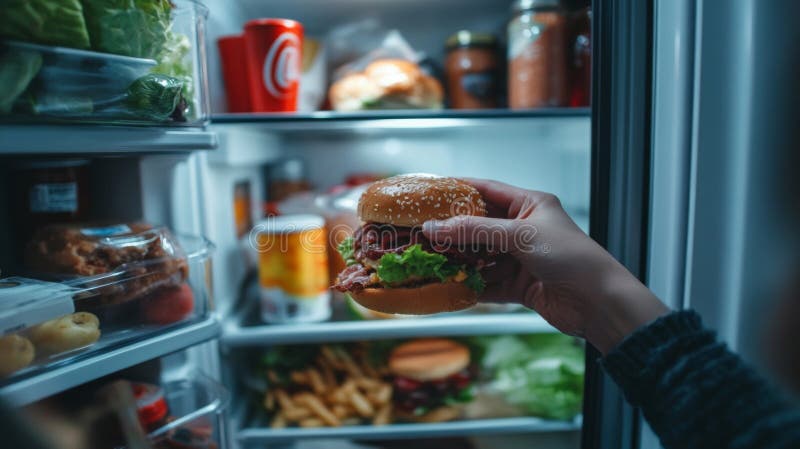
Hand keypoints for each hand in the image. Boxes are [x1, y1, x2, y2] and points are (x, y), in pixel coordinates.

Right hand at [422, 178, 668, 353]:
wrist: (598, 302)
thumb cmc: (570, 257)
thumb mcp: (520, 235)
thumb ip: (475, 231)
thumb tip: (433, 227)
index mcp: (530, 204)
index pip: (487, 190)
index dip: (457, 190)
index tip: (428, 192)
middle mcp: (524, 229)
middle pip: (479, 226)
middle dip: (451, 231)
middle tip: (419, 232)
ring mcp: (520, 258)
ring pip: (480, 256)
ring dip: (458, 260)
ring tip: (428, 261)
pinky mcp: (519, 286)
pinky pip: (487, 283)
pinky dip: (469, 285)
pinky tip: (448, 286)